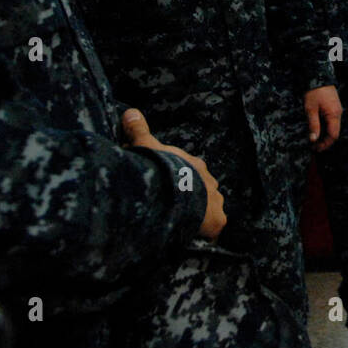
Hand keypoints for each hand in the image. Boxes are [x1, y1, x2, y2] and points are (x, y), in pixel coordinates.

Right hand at [121, 108, 225, 239]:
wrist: (175, 191)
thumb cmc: (160, 168)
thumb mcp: (146, 146)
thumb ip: (139, 131)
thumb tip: (130, 111)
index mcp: (195, 165)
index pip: (188, 172)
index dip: (176, 179)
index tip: (165, 185)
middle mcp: (210, 181)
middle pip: (201, 190)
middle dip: (189, 197)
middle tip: (172, 207)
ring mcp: (216, 201)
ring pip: (209, 208)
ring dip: (197, 214)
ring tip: (180, 223)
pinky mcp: (217, 220)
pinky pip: (213, 227)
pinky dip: (204, 232)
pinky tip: (190, 236)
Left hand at [305, 85, 341, 151]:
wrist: (318, 76)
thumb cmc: (314, 92)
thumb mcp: (311, 110)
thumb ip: (313, 125)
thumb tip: (313, 139)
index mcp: (334, 115)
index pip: (333, 135)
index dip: (325, 144)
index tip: (315, 149)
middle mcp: (338, 114)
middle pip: (334, 133)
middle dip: (325, 142)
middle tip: (314, 147)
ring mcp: (337, 110)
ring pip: (333, 128)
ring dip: (325, 135)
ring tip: (315, 140)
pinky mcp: (334, 108)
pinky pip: (332, 122)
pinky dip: (326, 128)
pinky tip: (318, 130)